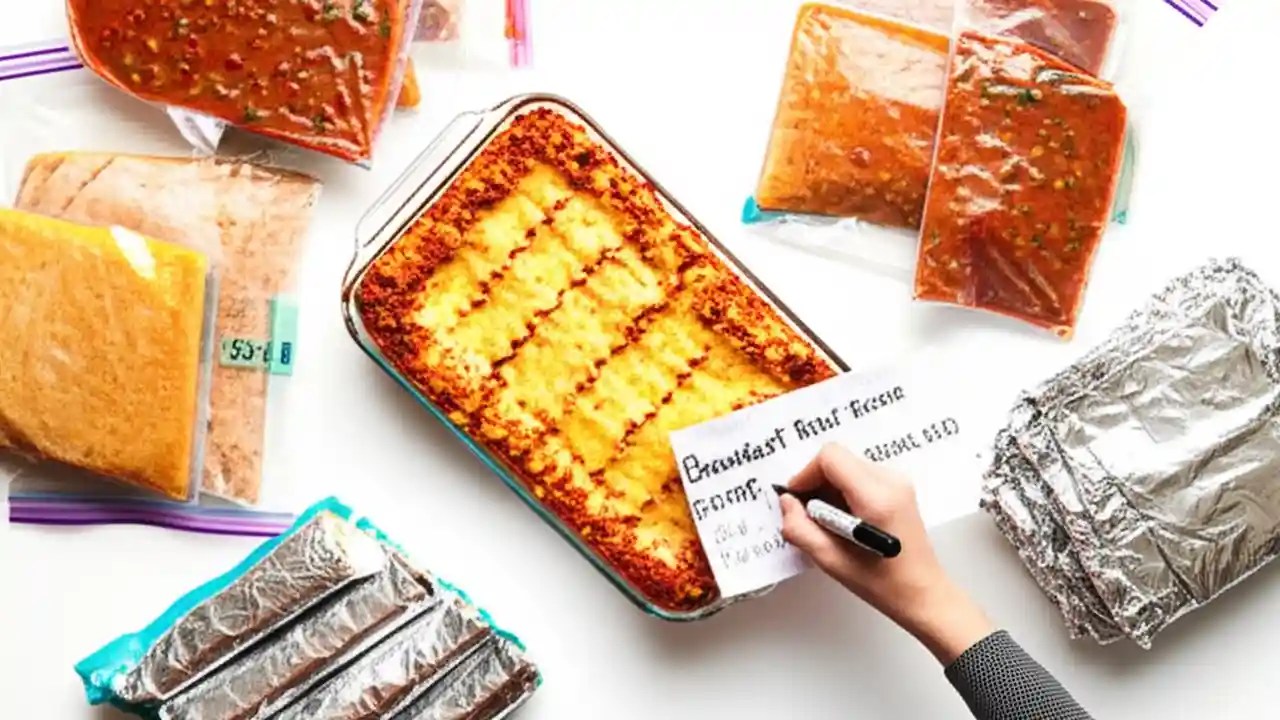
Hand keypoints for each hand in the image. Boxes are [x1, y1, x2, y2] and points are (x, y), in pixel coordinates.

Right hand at [779, 444, 992, 663]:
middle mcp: (891, 482)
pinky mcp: (898, 488)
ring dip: (829, 489)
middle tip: (810, 516)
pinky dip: (843, 492)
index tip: (797, 500)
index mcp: (877, 498)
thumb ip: (800, 528)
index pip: (831, 457)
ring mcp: (898, 482)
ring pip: (847, 466)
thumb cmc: (884, 584)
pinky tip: (844, 521)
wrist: (922, 593)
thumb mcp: (832, 561)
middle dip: (816, 483)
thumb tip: (786, 503)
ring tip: (829, 523)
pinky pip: (859, 475)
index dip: (805, 475)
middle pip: (838, 459)